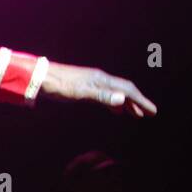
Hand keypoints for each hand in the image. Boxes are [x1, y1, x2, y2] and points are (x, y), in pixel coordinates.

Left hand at [40, 62, 156, 117]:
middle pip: (124, 90)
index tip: (152, 111)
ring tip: (135, 114)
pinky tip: (115, 109)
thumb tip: (123, 100)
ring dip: (127, 103)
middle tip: (148, 114)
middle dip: (137, 102)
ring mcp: (92, 82)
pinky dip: (114, 103)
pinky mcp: (84, 87)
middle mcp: (99, 79)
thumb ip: (101, 96)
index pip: (127, 90)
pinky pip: (105, 95)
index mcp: (101, 80)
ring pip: (115, 93)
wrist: (39, 78)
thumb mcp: (80, 93)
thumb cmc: (58, 85)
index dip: (141, 101)